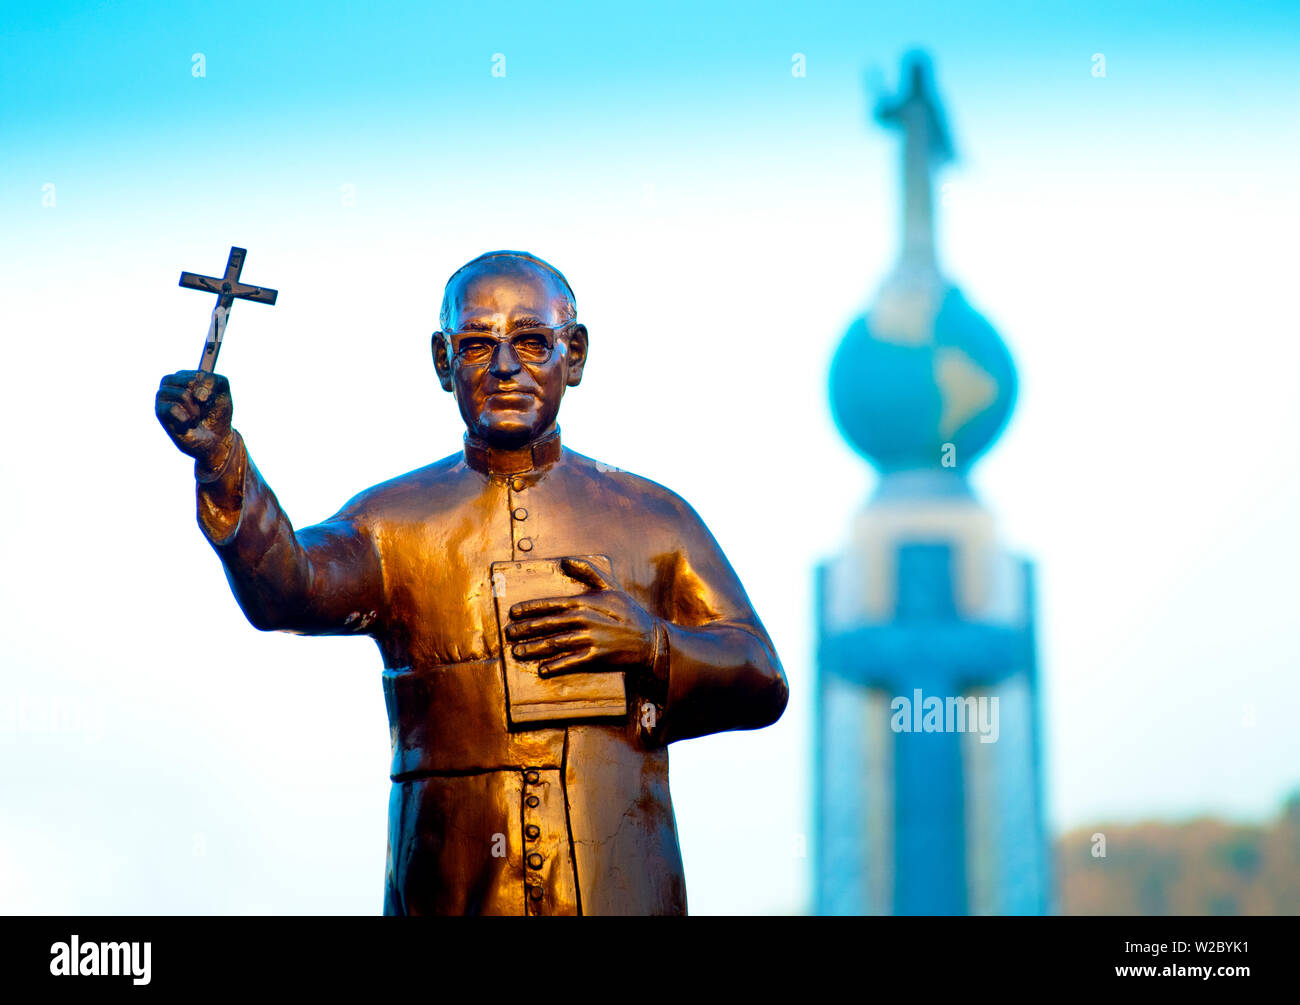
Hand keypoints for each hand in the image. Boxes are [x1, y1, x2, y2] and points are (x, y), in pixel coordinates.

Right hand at [155, 370, 233, 472]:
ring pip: (182, 395)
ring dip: (195, 410)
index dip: (209, 389)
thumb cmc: (217, 413)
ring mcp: (163, 397)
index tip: (211, 399)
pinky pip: (172, 409)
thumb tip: (196, 394)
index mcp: (185, 375)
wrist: (217, 438)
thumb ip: (214, 380)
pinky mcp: (160, 412)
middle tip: (202, 408)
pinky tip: (187, 424)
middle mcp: (171, 384)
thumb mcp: (223, 391)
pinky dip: (186, 419)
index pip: (198, 375)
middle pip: (188, 382)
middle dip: (202, 398)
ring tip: (196, 417)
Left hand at [505, 558, 657, 676]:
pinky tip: (542, 669)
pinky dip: (556, 666)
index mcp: (585, 602)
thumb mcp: (611, 586)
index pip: (552, 604)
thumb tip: (565, 561)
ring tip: (518, 652)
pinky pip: (571, 662)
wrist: (649, 638)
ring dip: (535, 648)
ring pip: (556, 643)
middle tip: (509, 633)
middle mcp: (584, 620)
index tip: (513, 612)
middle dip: (526, 629)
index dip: (531, 608)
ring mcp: (590, 639)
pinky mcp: (596, 657)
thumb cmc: (627, 611)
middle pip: (549, 625)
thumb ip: (587, 572)